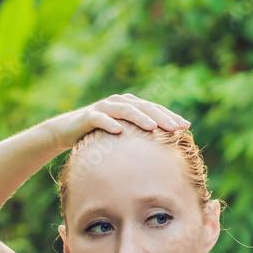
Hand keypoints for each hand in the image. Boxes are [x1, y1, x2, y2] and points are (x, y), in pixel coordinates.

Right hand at [44, 93, 190, 150]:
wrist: (66, 131)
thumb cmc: (98, 136)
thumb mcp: (122, 135)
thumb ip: (138, 137)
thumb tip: (164, 150)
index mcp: (130, 105)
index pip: (154, 109)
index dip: (170, 116)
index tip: (186, 127)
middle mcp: (119, 102)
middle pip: (144, 107)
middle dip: (161, 116)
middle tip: (176, 128)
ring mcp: (103, 107)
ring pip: (125, 109)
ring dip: (139, 117)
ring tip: (152, 127)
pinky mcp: (88, 116)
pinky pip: (100, 118)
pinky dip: (109, 123)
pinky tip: (118, 131)